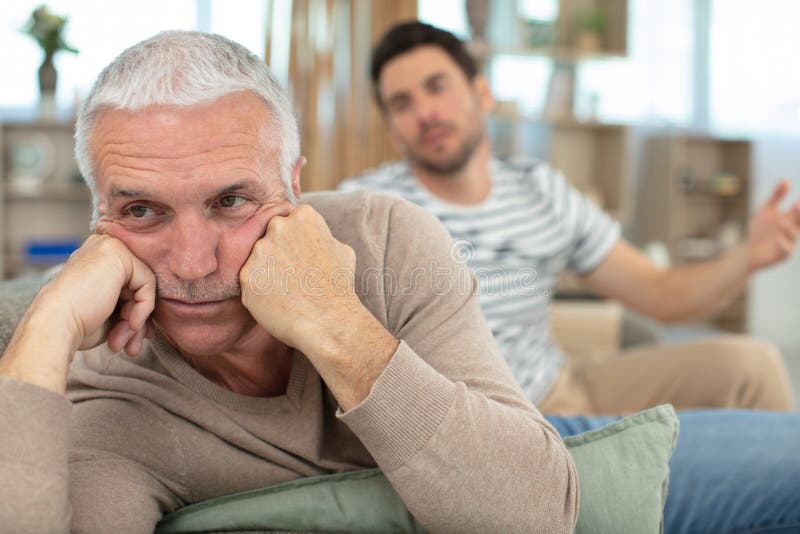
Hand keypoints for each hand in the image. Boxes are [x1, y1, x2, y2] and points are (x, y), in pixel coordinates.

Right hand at [0, 235, 155, 393]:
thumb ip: (130, 303)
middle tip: (129, 345)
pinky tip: (129, 325)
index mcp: (97, 260)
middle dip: (136, 320)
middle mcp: (102, 248)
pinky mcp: (118, 254)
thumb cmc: (77, 324)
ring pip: (144, 287)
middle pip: (138, 285)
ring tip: (124, 341)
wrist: (56, 327)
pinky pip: (147, 284)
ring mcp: (110, 247)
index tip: (130, 336)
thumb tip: (152, 319)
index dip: (134, 313)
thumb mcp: (110, 311)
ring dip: (137, 320)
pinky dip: (143, 309)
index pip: (131, 285)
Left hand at [240, 204, 360, 354]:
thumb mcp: (342, 250)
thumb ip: (322, 236)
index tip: (302, 256)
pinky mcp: (246, 276)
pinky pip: (251, 281)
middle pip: (270, 235)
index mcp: (303, 216)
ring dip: (268, 272)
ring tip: (287, 291)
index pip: (290, 220)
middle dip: (278, 251)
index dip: (296, 240)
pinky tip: (278, 302)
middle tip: (293, 274)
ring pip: (258, 259)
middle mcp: (277, 227)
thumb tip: (316, 237)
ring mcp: (259, 251)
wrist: (329, 321)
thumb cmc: (339, 287)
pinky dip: (261, 292)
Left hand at [747, 180, 799, 271]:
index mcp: (792, 219)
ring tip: (780, 220)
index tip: (798, 199)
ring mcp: (789, 242)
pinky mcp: (783, 254)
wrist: (749, 250)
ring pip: (793, 235)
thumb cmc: (760, 229)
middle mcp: (793, 230)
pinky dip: (783, 243)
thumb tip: (787, 180)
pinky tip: (777, 238)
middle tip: (797, 203)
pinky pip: (786, 249)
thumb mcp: (766, 210)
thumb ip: (777, 196)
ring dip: (788, 228)